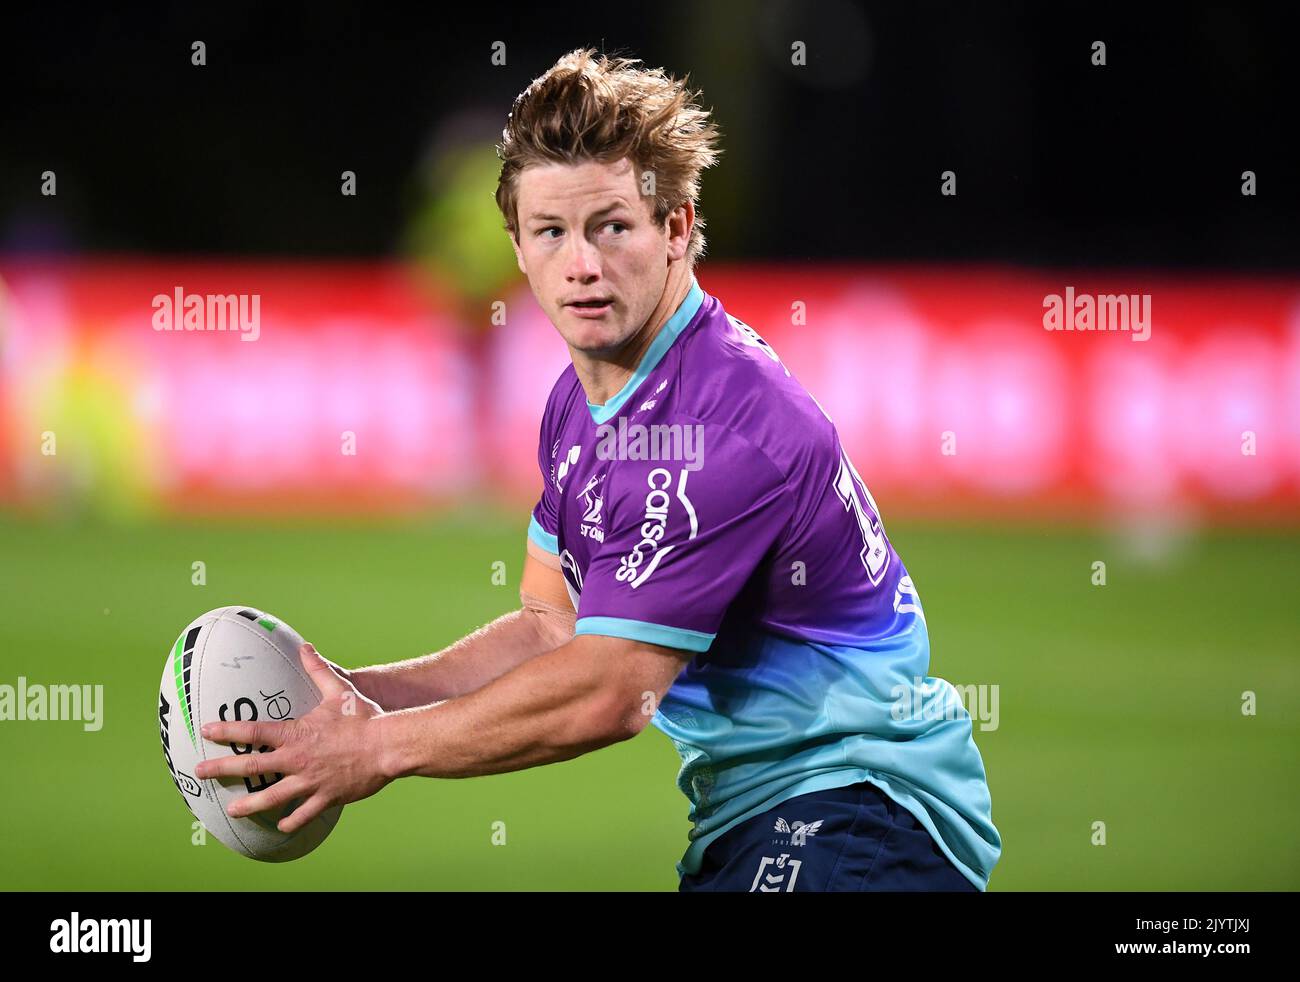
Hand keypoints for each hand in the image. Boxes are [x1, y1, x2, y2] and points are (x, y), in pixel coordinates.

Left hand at [194, 642, 390, 832]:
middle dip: (222, 769)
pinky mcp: (326, 797)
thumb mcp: (339, 690)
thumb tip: (305, 647)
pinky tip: (280, 826)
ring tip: (231, 810)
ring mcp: (310, 781)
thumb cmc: (363, 718)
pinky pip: (303, 813)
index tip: (206, 731)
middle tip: (200, 773)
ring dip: (248, 805)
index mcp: (296, 734)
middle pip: (251, 767)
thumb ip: (318, 670)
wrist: (388, 746)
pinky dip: (290, 821)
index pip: (253, 732)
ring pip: (271, 797)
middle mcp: (297, 760)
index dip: (227, 730)